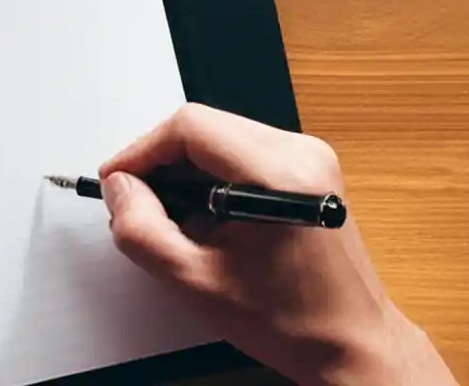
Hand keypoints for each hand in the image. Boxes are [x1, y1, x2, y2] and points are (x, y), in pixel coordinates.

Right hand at [100, 104, 456, 385]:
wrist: (350, 341)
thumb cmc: (293, 320)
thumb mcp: (195, 281)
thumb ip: (141, 231)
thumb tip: (120, 189)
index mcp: (280, 174)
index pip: (190, 127)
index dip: (141, 150)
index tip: (118, 180)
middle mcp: (302, 153)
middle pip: (204, 126)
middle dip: (161, 162)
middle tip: (139, 203)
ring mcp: (310, 157)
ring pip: (220, 137)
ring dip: (186, 172)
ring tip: (179, 222)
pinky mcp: (309, 167)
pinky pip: (242, 151)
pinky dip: (212, 177)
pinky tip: (209, 219)